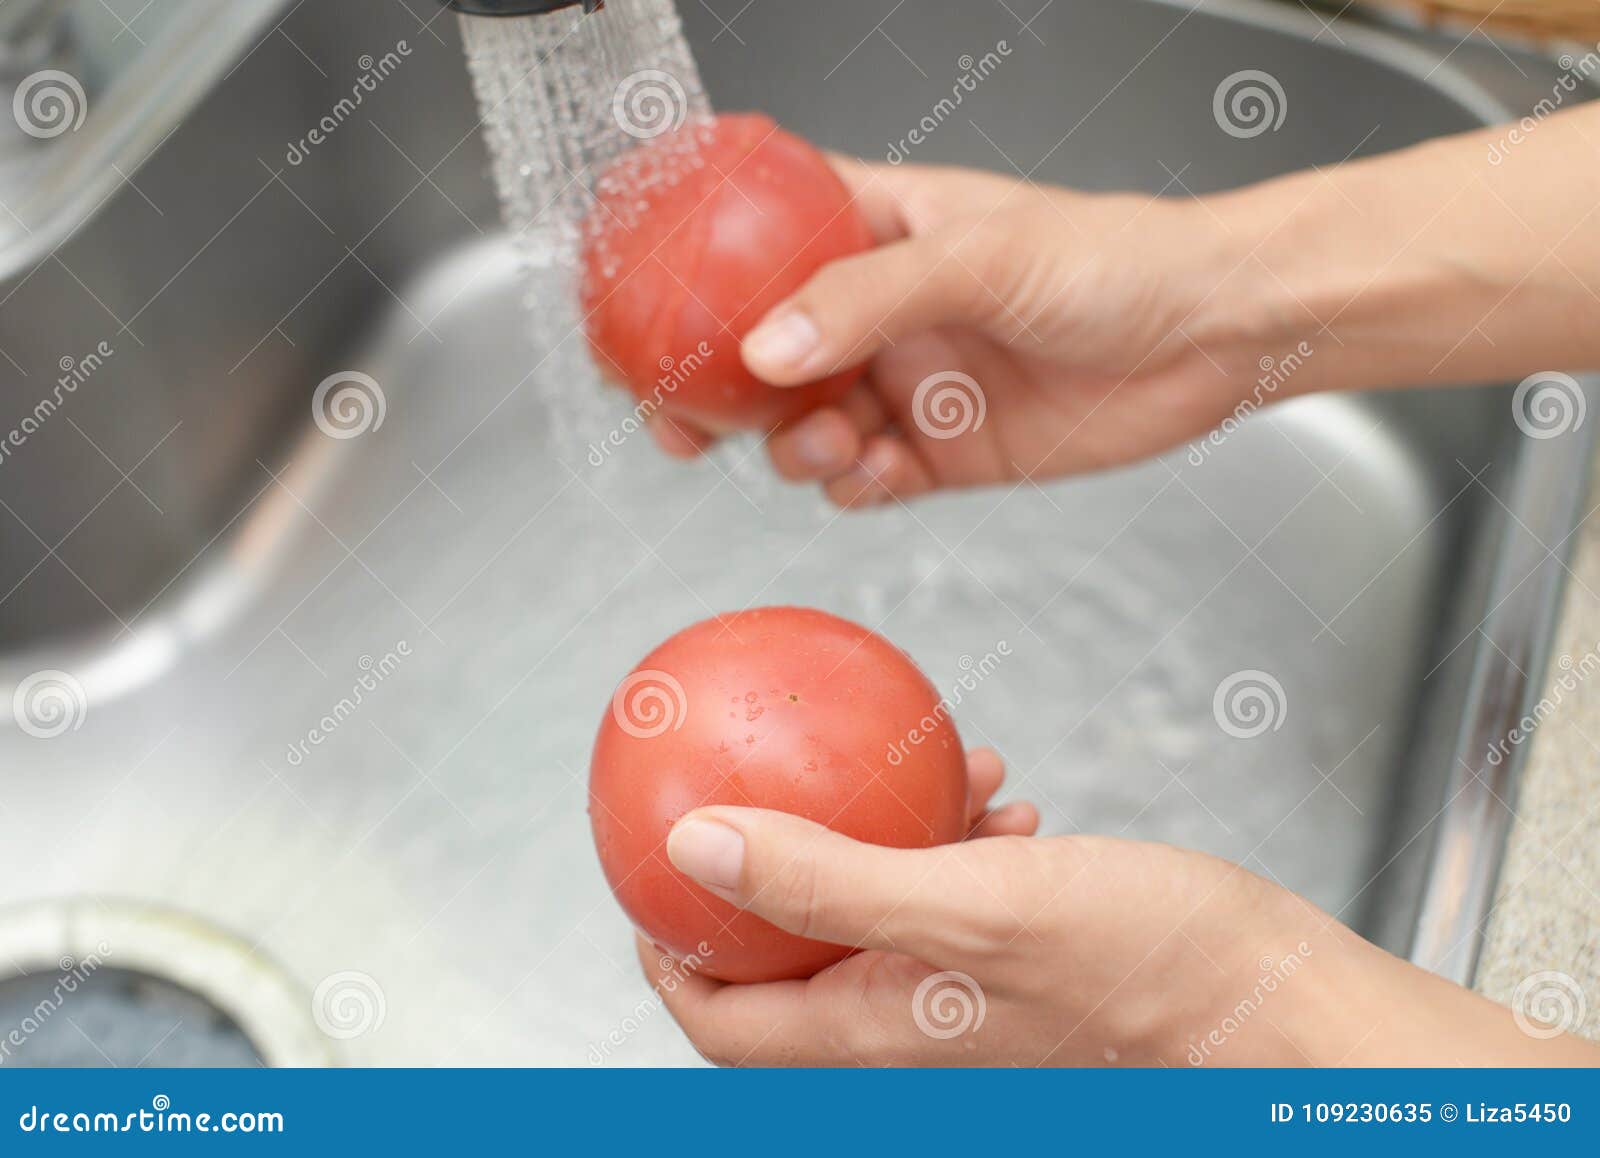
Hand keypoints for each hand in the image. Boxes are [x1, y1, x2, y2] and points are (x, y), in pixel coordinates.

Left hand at [639, 756, 1599, 1066]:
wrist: (1265, 997)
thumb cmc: (1138, 965)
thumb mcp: (966, 901)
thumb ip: (824, 875)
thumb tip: (695, 844)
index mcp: (875, 1030)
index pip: (725, 1017)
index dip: (670, 952)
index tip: (652, 875)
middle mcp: (911, 1024)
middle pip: (792, 958)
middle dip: (774, 875)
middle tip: (759, 798)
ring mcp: (967, 996)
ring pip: (880, 914)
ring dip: (878, 838)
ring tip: (920, 777)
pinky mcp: (1022, 962)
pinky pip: (955, 894)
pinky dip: (956, 840)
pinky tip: (994, 791)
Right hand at [652, 102, 1599, 505]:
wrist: (1210, 337)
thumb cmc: (1116, 258)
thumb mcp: (982, 256)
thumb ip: (870, 299)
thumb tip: (770, 343)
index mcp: (879, 229)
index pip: (759, 234)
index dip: (692, 268)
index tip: (639, 308)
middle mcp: (883, 308)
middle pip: (762, 350)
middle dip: (718, 393)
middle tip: (687, 425)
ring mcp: (909, 381)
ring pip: (806, 425)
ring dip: (796, 447)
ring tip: (825, 444)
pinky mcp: (944, 451)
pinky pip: (867, 480)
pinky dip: (854, 488)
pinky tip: (879, 475)